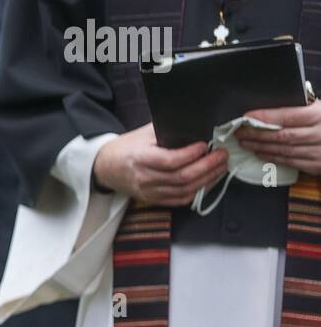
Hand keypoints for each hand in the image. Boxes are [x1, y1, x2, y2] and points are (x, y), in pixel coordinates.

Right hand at [93, 123, 227, 205]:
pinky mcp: (153, 199)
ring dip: (207, 179)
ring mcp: (149, 191)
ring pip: (185, 190)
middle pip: (181, 178)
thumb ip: (166, 130)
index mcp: (139, 158)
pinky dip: (198, 192)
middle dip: (207, 166)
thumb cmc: (125, 148)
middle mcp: (144, 178)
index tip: (205, 145)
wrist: (105, 167)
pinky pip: (180, 200)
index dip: (191, 155)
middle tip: (222, 155)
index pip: (170, 161)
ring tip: (221, 167)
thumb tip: (193, 126)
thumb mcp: (142, 134)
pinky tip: (209, 182)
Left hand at [235, 101, 320, 175]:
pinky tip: (261, 153)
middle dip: (256, 135)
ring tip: (245, 143)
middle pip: (282, 136)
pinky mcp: (318, 165)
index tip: (246, 117)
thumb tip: (270, 111)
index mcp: (320, 115)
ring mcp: (320, 152)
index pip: (287, 116)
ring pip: (284, 151)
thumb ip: (301, 108)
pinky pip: (291, 162)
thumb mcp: (320, 108)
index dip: (264, 117)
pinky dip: (273, 157)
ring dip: (261, 147)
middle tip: (239, 132)